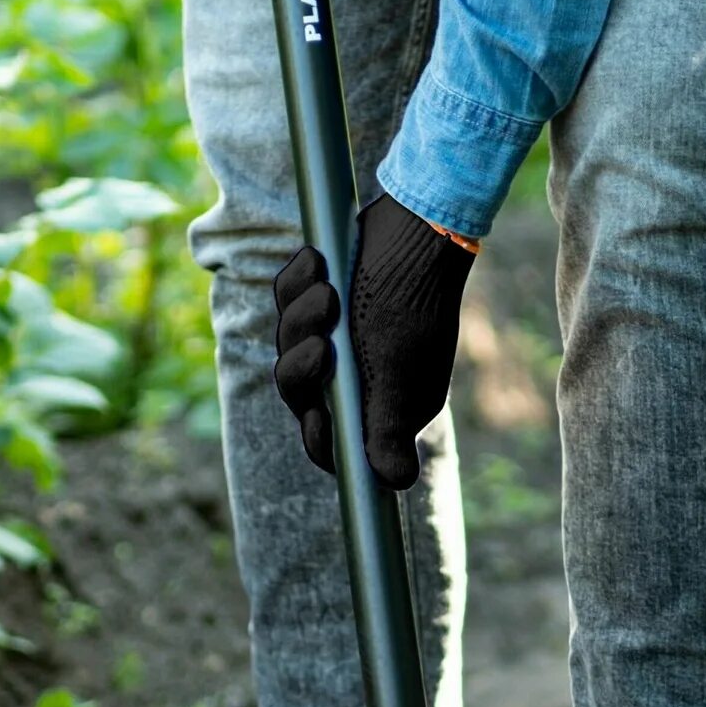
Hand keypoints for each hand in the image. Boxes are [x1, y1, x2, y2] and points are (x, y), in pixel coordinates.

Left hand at [273, 193, 474, 490]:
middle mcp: (363, 375)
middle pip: (302, 393)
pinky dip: (297, 283)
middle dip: (303, 364)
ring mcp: (343, 335)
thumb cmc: (411, 301)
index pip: (337, 443)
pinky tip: (316, 262)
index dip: (320, 435)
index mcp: (385, 403)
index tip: (318, 414)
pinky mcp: (327, 299)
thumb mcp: (398, 371)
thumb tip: (394, 484)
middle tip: (322, 336)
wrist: (416, 222)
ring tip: (326, 289)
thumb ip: (386, 428)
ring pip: (290, 344)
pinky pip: (289, 303)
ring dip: (299, 317)